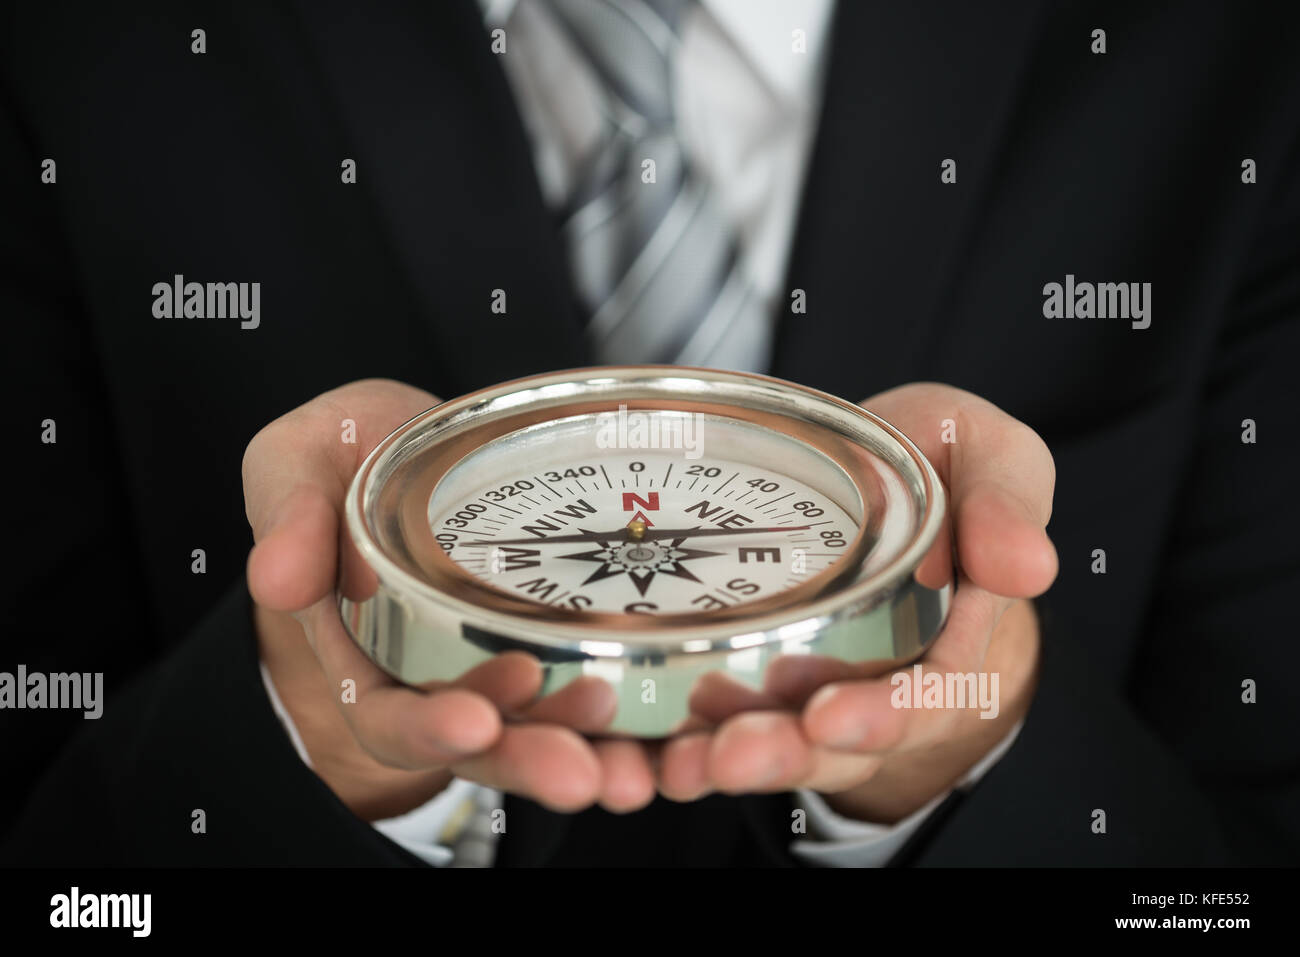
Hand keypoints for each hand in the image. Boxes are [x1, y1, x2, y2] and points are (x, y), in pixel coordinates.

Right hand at [244, 379, 658, 818]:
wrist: (404, 440)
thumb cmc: (345, 451)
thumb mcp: (299, 461)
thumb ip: (290, 512)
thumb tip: (279, 578)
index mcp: (357, 644)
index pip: (384, 710)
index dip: (425, 726)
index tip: (473, 722)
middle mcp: (428, 670)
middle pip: (475, 740)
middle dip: (526, 758)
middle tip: (581, 771)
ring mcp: (490, 658)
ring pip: (535, 726)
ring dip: (583, 749)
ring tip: (630, 766)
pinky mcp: (543, 635)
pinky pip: (580, 682)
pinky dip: (619, 710)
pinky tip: (660, 721)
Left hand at [655, 383, 1056, 823]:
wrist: (883, 472)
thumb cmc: (941, 463)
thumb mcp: (988, 457)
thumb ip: (1005, 501)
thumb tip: (1027, 566)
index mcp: (955, 634)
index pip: (929, 692)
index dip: (882, 712)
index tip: (829, 716)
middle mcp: (886, 680)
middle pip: (842, 739)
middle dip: (788, 751)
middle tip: (732, 755)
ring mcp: (822, 684)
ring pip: (782, 742)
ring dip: (731, 755)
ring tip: (683, 762)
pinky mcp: (764, 677)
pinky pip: (731, 719)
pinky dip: (690, 736)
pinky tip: (650, 743)